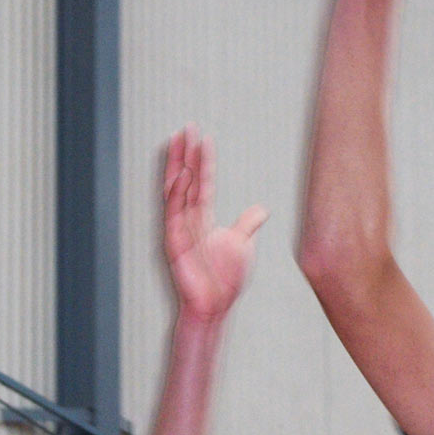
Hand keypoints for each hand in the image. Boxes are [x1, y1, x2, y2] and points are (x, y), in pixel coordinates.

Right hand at [162, 127, 267, 326]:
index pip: (201, 182)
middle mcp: (188, 220)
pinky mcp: (174, 243)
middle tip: (186, 128)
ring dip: (177, 166)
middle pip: (185, 179)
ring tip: (180, 142)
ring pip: (175, 191)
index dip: (202, 160)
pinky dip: (176, 194)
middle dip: (185, 154)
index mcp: (201, 218)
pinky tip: (181, 175)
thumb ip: (247, 223)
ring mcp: (179, 230)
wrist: (214, 305)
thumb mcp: (242, 243)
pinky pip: (173, 214)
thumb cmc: (224, 279)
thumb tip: (261, 209)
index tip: (203, 138)